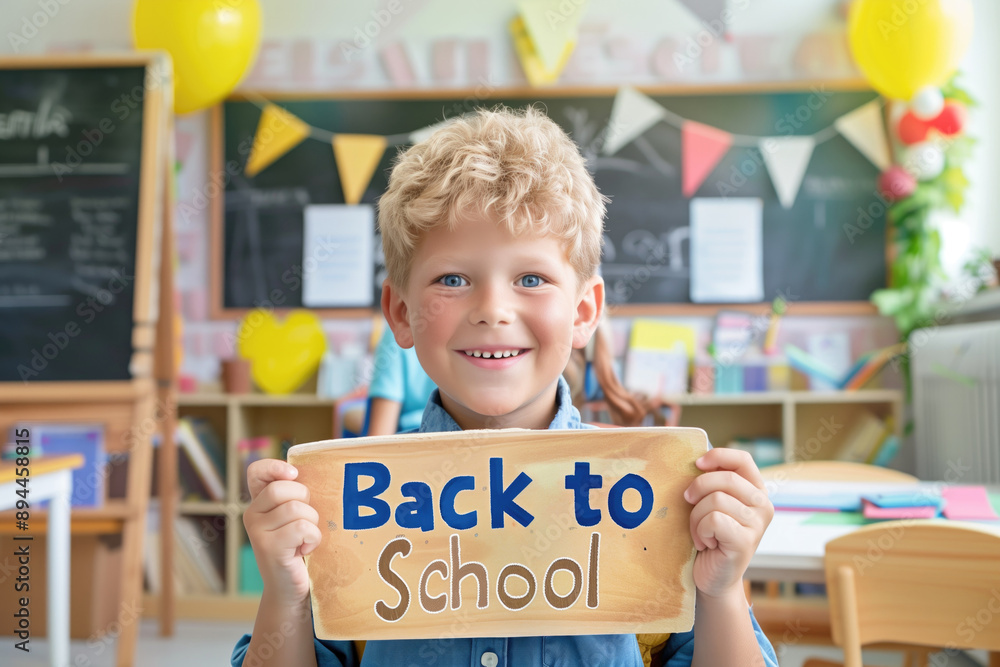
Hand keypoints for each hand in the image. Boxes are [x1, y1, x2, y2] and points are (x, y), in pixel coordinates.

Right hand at [243, 459, 321, 606]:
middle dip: (306, 501)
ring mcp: (257, 531)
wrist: (291, 590)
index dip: (275, 467)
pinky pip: (302, 528)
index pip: (256, 471)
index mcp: (258, 503)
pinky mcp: (268, 548)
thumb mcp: (296, 518)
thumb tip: (314, 474)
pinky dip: (313, 538)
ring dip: (312, 524)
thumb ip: (296, 497)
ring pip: (296, 508)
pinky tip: (305, 550)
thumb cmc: (300, 549)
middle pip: (283, 487)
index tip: (294, 475)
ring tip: (306, 540)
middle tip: (306, 522)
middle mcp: (251, 515)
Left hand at [684, 448, 772, 598]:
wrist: (712, 577)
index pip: (742, 459)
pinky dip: (701, 531)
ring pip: (715, 500)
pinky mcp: (746, 541)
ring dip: (696, 517)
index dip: (718, 456)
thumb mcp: (710, 503)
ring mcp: (757, 524)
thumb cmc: (708, 536)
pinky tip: (707, 543)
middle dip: (698, 489)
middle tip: (688, 503)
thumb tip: (696, 458)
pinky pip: (714, 520)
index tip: (697, 463)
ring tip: (701, 532)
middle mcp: (763, 505)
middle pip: (725, 478)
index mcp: (756, 490)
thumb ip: (711, 481)